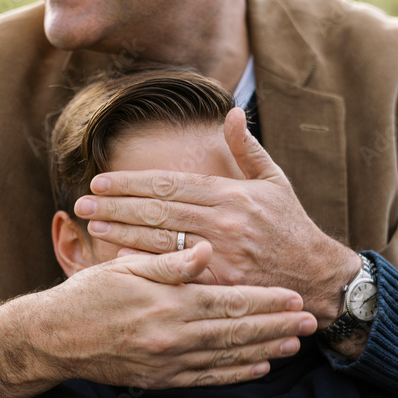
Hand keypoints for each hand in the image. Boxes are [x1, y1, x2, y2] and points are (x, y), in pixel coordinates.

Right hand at [0, 240, 316, 397]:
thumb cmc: (89, 295)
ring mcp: (168, 362)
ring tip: (293, 345)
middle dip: (275, 326)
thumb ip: (169, 262)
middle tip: (308, 321)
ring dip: (263, 350)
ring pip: (227, 356)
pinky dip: (235, 373)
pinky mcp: (160, 379)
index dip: (264, 300)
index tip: (292, 297)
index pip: (228, 301)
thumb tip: (206, 250)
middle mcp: (173, 335)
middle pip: (236, 331)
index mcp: (168, 303)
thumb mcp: (125, 267)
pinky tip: (258, 367)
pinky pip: (206, 378)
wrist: (55, 338)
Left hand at [74, 107, 360, 326]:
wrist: (315, 276)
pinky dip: (147, 267)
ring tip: (92, 225)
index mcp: (232, 194)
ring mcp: (222, 255)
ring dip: (122, 233)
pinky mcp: (221, 284)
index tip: (102, 181)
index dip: (133, 183)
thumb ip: (248, 149)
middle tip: (82, 203)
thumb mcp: (276, 181)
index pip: (171, 185)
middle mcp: (224, 222)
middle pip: (159, 211)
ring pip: (162, 240)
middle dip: (117, 206)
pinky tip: (118, 261)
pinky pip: (176, 273)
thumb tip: (232, 113)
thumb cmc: (291, 227)